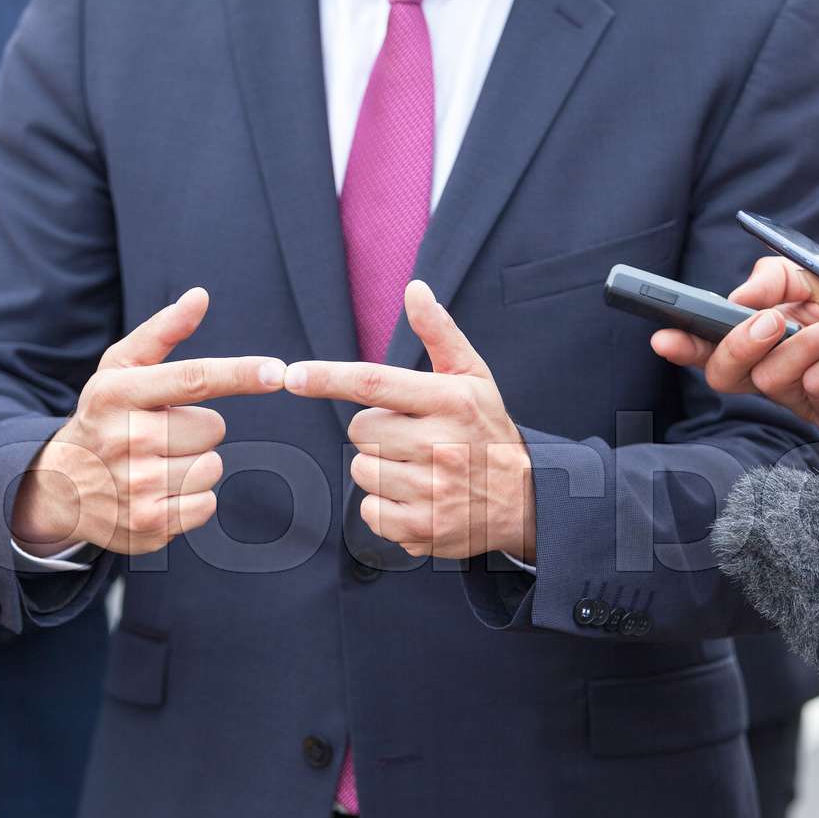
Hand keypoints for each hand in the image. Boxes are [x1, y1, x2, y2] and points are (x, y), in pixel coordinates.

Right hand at [11, 288, 285, 555]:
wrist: (58, 486)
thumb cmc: (105, 416)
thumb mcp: (119, 369)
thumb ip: (162, 332)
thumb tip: (200, 296)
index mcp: (118, 392)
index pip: (192, 379)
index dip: (240, 374)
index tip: (277, 371)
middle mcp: (124, 439)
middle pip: (212, 429)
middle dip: (195, 430)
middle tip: (160, 434)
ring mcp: (135, 486)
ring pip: (212, 468)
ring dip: (195, 465)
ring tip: (157, 463)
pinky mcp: (147, 525)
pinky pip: (206, 504)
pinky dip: (193, 499)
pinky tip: (160, 491)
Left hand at [284, 281, 534, 561]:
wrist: (525, 501)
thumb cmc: (487, 431)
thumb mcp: (474, 378)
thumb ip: (439, 334)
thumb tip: (415, 289)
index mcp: (450, 401)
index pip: (374, 383)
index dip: (328, 378)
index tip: (293, 375)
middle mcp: (440, 445)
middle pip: (360, 430)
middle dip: (376, 431)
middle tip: (412, 437)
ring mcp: (430, 490)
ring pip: (360, 470)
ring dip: (379, 468)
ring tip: (417, 469)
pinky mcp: (422, 529)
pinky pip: (369, 511)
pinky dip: (384, 506)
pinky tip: (415, 500)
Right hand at [649, 255, 818, 434]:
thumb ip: (784, 275)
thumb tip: (743, 293)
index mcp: (770, 339)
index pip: (713, 348)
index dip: (685, 345)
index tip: (664, 335)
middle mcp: (781, 373)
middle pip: (729, 376)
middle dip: (741, 345)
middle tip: (769, 321)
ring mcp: (808, 399)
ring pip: (773, 385)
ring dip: (799, 349)